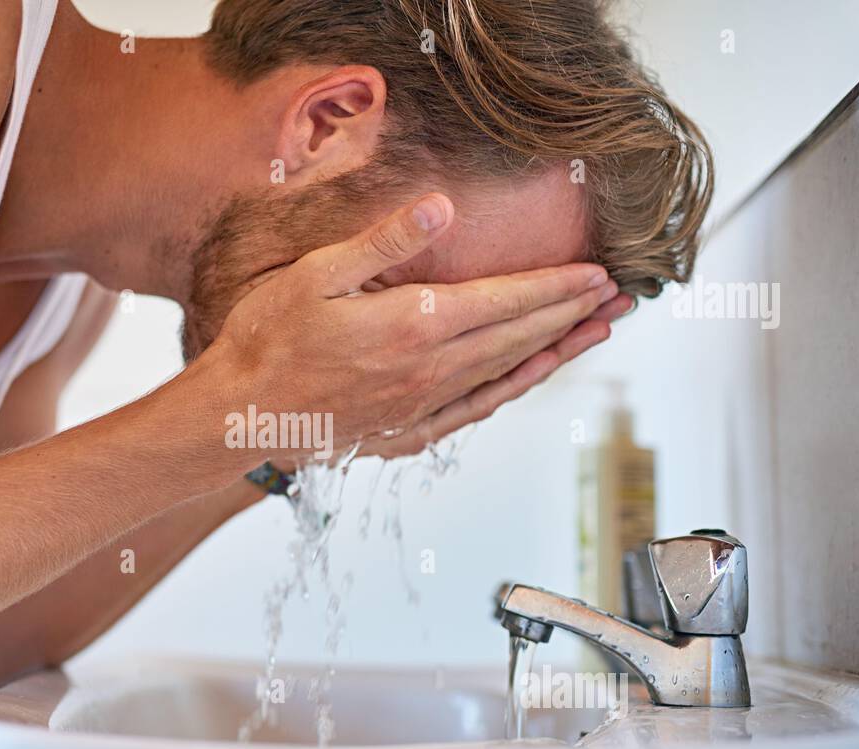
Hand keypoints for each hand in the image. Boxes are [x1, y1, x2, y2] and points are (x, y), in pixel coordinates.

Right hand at [211, 193, 624, 455]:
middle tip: (620, 298)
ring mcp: (421, 406)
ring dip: (556, 351)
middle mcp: (429, 371)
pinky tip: (529, 377)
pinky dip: (512, 390)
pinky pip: (476, 410)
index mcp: (413, 326)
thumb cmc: (269, 339)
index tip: (598, 273)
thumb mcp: (318, 274)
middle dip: (573, 314)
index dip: (556, 286)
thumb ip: (385, 241)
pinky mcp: (406, 430)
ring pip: (507, 375)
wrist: (239, 414)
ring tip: (595, 333)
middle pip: (519, 338)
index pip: (505, 301)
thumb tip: (443, 208)